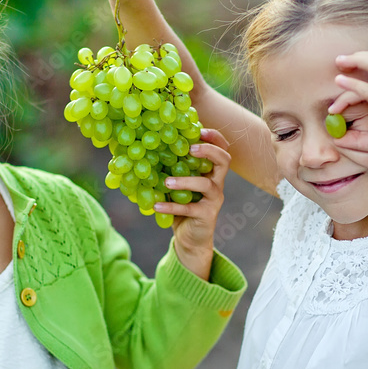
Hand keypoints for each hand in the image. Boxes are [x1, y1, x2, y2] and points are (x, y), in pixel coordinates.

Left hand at [158, 129, 230, 279]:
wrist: (190, 238)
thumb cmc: (181, 207)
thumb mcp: (177, 186)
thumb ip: (171, 169)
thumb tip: (143, 149)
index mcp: (210, 172)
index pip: (222, 150)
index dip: (215, 138)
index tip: (200, 130)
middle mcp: (216, 184)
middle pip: (224, 161)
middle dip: (209, 151)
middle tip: (190, 149)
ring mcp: (214, 200)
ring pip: (207, 185)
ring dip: (186, 180)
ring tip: (166, 181)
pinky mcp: (207, 216)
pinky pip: (190, 208)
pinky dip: (171, 206)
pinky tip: (156, 205)